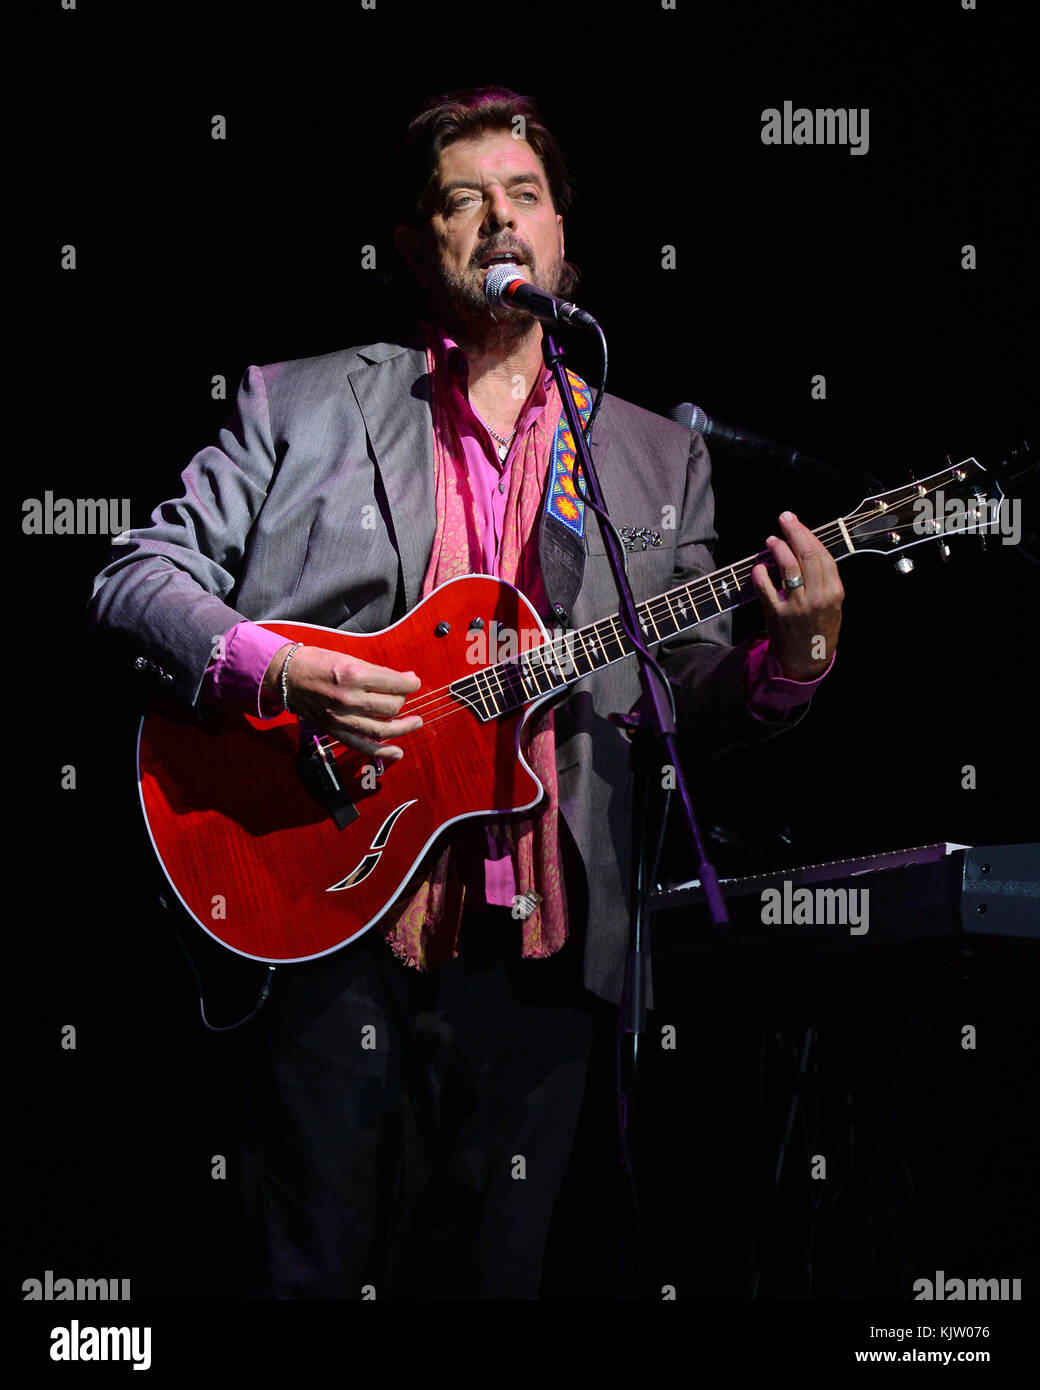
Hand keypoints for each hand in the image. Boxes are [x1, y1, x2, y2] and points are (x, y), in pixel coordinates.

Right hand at [263, 644, 422, 761]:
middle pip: (392, 706)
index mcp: (354, 675)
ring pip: (383, 728)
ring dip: (403, 727)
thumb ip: (378, 671)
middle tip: (405, 695)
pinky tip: (397, 752)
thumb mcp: (349, 658)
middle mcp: (349, 699)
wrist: (287, 677)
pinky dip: (381, 752)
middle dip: (404, 700)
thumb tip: (406, 678)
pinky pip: (362, 746)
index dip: (410, 683)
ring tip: (415, 722)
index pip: (395, 684)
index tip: (414, 681)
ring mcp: (342, 718)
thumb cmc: (316, 662)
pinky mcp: (335, 731)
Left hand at [750, 512, 843, 680]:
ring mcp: (797, 606)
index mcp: (834, 592)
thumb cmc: (819, 628)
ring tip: (771, 540)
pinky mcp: (777, 615)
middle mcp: (817, 597)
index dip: (808, 535)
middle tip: (784, 518)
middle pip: (807, 555)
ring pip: (788, 567)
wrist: (807, 661)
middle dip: (794, 532)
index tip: (797, 523)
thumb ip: (824, 579)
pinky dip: (760, 573)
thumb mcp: (833, 604)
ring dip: (778, 548)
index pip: (822, 555)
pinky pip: (766, 587)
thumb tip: (806, 546)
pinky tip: (759, 566)